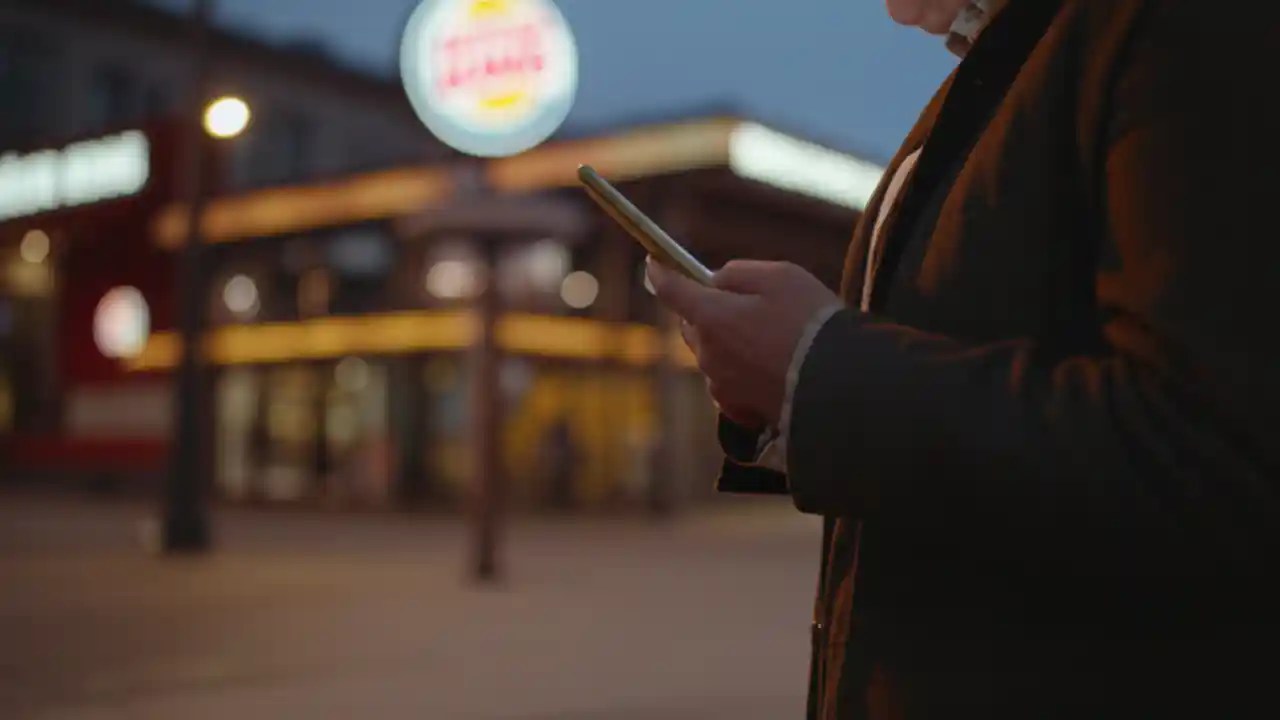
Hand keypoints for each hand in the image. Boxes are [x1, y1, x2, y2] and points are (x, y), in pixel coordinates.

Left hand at [647, 258, 841, 427]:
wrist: (840, 386)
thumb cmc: (811, 323)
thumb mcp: (780, 277)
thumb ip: (738, 273)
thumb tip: (716, 283)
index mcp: (711, 317)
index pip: (671, 290)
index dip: (660, 272)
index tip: (654, 263)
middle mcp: (707, 354)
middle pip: (692, 324)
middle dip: (706, 309)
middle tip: (740, 301)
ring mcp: (720, 385)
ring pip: (711, 353)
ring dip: (727, 342)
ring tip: (769, 337)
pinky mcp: (737, 409)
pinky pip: (727, 382)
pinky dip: (739, 371)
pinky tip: (769, 367)